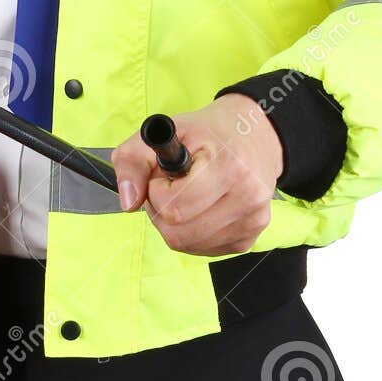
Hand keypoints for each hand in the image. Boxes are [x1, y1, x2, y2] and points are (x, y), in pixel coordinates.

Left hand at [110, 94, 283, 254]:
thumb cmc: (208, 132)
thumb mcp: (166, 131)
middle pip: (178, 233)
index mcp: (229, 165)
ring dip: (176, 225)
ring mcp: (252, 221)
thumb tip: (128, 203)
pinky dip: (192, 233)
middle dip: (162, 212)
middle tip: (172, 188)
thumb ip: (133, 161)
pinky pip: (203, 249)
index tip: (165, 175)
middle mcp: (248, 197)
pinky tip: (201, 208)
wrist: (253, 135)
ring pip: (188, 245)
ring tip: (188, 195)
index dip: (157, 192)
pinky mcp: (249, 239)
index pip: (174, 207)